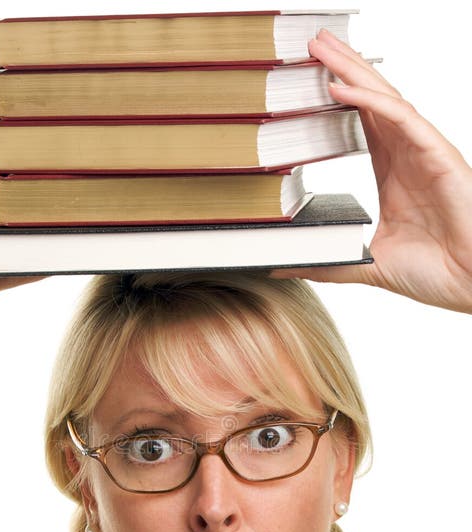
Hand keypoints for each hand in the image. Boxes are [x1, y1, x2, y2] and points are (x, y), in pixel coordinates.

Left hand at [273, 30, 471, 313]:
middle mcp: (407, 155)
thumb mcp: (365, 263)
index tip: (307, 77)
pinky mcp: (438, 155)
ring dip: (353, 71)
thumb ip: (326, 262)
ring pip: (385, 99)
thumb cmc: (434, 271)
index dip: (337, 95)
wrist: (469, 285)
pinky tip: (341, 87)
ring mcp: (424, 152)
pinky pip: (402, 118)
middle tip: (312, 41)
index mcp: (393, 172)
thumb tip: (283, 266)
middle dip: (343, 67)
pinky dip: (371, 101)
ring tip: (323, 48)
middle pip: (371, 100)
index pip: (361, 122)